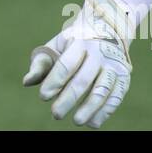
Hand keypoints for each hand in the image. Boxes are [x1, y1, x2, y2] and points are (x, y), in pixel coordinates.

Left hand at [22, 0, 133, 128]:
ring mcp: (114, 66)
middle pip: (83, 80)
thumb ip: (41, 62)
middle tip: (55, 114)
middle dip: (68, 99)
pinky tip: (92, 122)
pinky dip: (105, 112)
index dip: (54, 82)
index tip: (43, 96)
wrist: (107, 30)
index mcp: (80, 42)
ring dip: (89, 108)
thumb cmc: (74, 43)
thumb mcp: (56, 45)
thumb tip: (27, 82)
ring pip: (102, 90)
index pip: (66, 65)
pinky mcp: (124, 77)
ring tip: (76, 121)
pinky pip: (116, 97)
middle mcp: (99, 53)